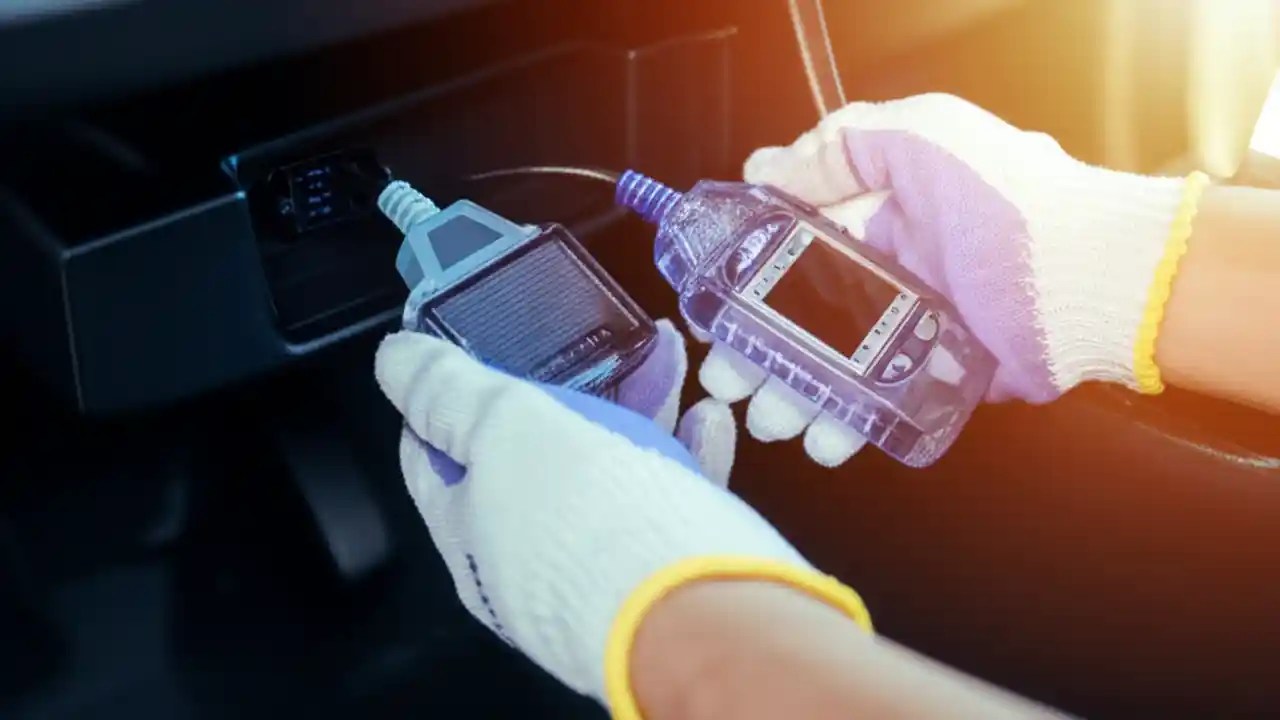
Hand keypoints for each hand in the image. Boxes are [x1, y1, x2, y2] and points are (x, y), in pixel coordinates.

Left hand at [373, 320, 868, 711]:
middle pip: (531, 456)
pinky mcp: (665, 570)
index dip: (437, 399)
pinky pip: (670, 497)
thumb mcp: (502, 429)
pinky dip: (685, 450)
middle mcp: (528, 560)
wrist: (698, 615)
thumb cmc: (583, 520)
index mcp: (468, 536)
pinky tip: (706, 415)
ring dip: (635, 407)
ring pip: (609, 468)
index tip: (458, 351)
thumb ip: (449, 390)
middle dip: (560, 387)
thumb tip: (393, 359)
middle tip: (581, 337)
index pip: (431, 460)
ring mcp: (598, 568)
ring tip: (658, 353)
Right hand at [706, 93, 1200, 466]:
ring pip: (831, 370)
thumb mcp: (923, 139)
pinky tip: (827, 436)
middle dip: (755, 352)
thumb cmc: (1014, 204)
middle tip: (728, 379)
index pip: (790, 250)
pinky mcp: (938, 379)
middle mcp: (889, 274)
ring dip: (791, 395)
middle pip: (798, 320)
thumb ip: (842, 146)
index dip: (746, 280)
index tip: (715, 307)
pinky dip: (848, 424)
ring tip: (771, 416)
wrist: (1095, 279)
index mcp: (877, 217)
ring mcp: (911, 331)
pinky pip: (880, 406)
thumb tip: (767, 167)